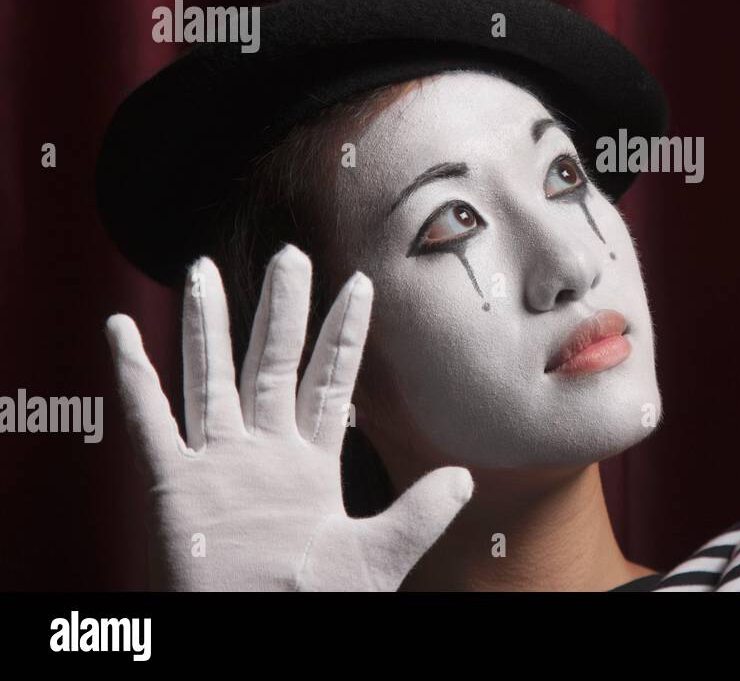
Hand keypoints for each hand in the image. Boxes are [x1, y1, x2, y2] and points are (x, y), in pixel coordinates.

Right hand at [105, 244, 472, 590]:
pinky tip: (124, 332)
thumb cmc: (311, 606)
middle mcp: (262, 451)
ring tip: (202, 270)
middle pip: (271, 361)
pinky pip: (151, 421)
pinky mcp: (175, 485)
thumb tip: (464, 476)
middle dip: (281, 308)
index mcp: (310, 463)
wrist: (257, 637)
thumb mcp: (378, 557)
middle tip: (291, 253)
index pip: (330, 380)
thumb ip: (419, 513)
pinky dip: (135, 377)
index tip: (362, 284)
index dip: (345, 334)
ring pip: (211, 376)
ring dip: (208, 324)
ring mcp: (217, 463)